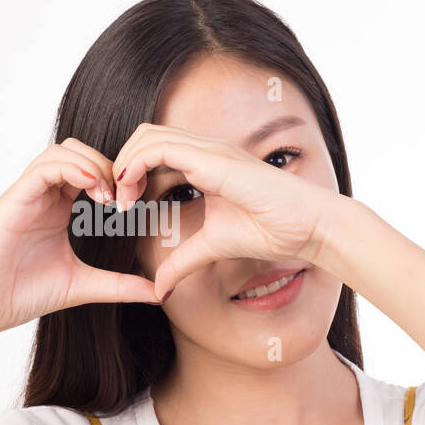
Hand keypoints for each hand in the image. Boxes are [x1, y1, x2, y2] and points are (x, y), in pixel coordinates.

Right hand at [0, 139, 161, 341]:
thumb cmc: (21, 295)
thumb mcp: (83, 286)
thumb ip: (119, 286)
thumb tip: (159, 294)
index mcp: (57, 208)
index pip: (91, 170)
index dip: (118, 178)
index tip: (137, 203)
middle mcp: (42, 195)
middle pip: (78, 151)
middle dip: (109, 166)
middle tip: (127, 197)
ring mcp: (26, 195)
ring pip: (61, 152)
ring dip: (92, 165)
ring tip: (110, 197)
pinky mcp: (12, 202)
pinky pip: (42, 169)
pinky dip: (70, 170)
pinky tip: (93, 191)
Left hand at [111, 123, 340, 297]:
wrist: (308, 226)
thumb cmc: (272, 230)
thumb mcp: (212, 247)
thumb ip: (182, 262)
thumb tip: (159, 289)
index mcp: (204, 163)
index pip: (153, 150)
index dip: (131, 174)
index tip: (125, 209)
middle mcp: (204, 149)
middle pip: (144, 136)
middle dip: (120, 165)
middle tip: (117, 203)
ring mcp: (208, 149)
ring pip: (146, 136)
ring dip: (124, 165)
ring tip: (122, 202)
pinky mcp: (212, 159)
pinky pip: (159, 148)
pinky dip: (135, 165)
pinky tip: (132, 195)